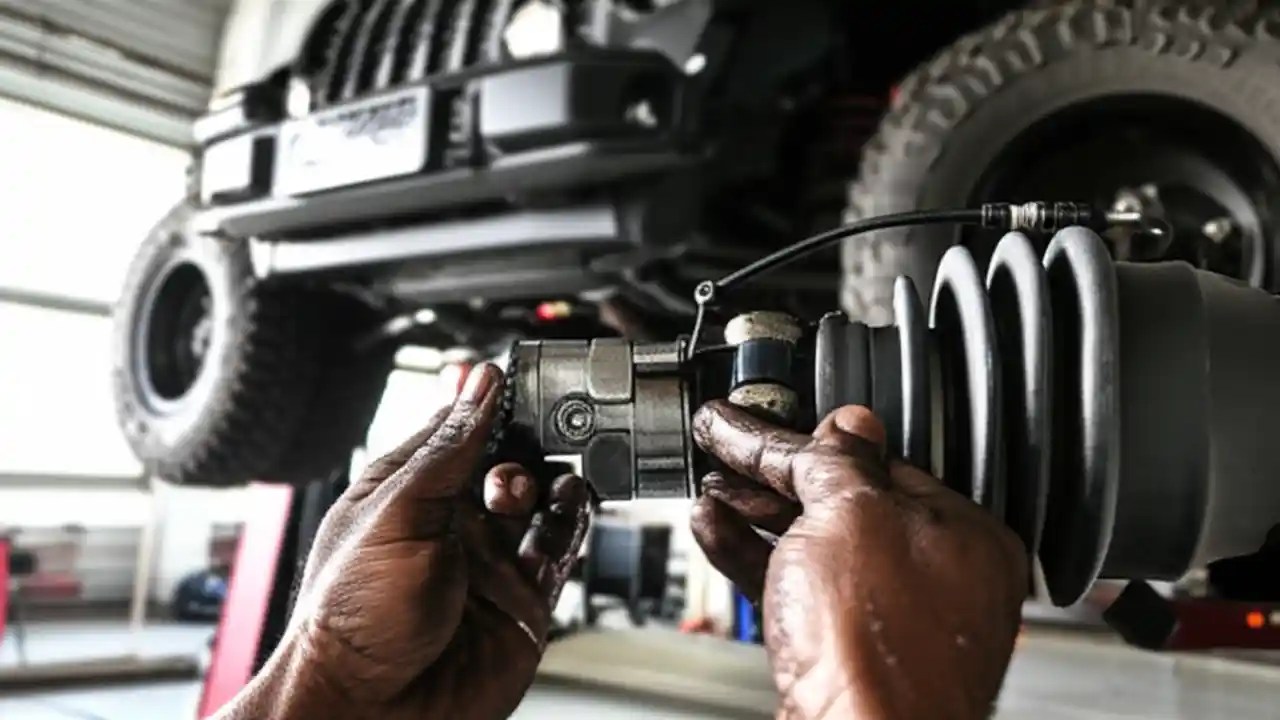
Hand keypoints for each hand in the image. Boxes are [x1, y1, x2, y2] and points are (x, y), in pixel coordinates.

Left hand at [220, 364, 589, 719]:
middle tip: (527, 448)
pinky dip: (575, 522)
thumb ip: (448, 449)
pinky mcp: (523, 598)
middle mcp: (450, 522)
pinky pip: (562, 547)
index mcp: (406, 490)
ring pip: (542, 499)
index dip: (490, 403)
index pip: (459, 426)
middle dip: (525, 444)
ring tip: (533, 489)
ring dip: (549, 480)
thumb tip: (478, 383)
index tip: (519, 383)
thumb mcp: (397, 514)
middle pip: (508, 458)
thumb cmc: (351, 621)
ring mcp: (489, 560)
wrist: (371, 714)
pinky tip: (569, 507)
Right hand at [690, 401, 1026, 719]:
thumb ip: (840, 462)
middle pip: (843, 505)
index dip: (809, 440)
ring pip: (816, 549)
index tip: (760, 421)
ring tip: (711, 492)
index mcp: (965, 535)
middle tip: (725, 451)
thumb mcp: (850, 515)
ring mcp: (894, 623)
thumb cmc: (875, 648)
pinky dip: (758, 559)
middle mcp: (940, 580)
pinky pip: (800, 590)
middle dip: (772, 477)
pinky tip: (718, 532)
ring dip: (756, 514)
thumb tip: (845, 426)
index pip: (877, 462)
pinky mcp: (849, 657)